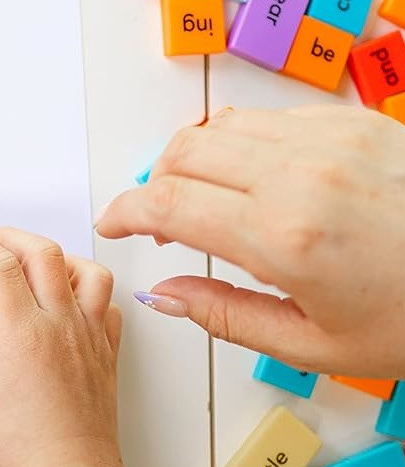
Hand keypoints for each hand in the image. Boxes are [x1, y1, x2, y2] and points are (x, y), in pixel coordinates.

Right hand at [0, 226, 123, 466]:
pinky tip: (72, 300)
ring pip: (86, 271)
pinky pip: (108, 305)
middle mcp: (60, 327)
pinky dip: (91, 290)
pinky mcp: (105, 354)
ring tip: (33, 261)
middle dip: (10, 236)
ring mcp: (88, 338)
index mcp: (24, 335)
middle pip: (42, 253)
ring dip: (57, 256)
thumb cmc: (30, 454)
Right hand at [96, 105, 404, 377]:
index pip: (168, 203)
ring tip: (206, 202)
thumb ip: (223, 316)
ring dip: (194, 161)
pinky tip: (255, 183)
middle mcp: (302, 174)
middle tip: (159, 223)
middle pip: (184, 152)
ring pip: (221, 127)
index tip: (112, 224)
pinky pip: (268, 119)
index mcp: (286, 237)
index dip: (125, 211)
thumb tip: (163, 294)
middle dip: (154, 185)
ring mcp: (331, 139)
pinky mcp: (354, 124)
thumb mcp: (314, 346)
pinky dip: (241, 146)